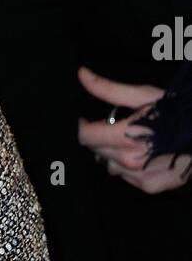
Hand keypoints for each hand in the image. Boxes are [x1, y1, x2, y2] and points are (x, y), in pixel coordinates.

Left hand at [77, 68, 190, 190]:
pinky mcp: (148, 186)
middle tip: (115, 126)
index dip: (80, 126)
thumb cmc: (180, 111)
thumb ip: (109, 89)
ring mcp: (139, 176)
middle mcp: (130, 160)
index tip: (82, 120)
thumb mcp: (146, 95)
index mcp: (127, 136)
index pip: (85, 136)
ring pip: (108, 164)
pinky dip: (128, 166)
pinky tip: (145, 153)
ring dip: (113, 153)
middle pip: (95, 150)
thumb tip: (82, 75)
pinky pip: (125, 176)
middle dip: (100, 137)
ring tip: (133, 139)